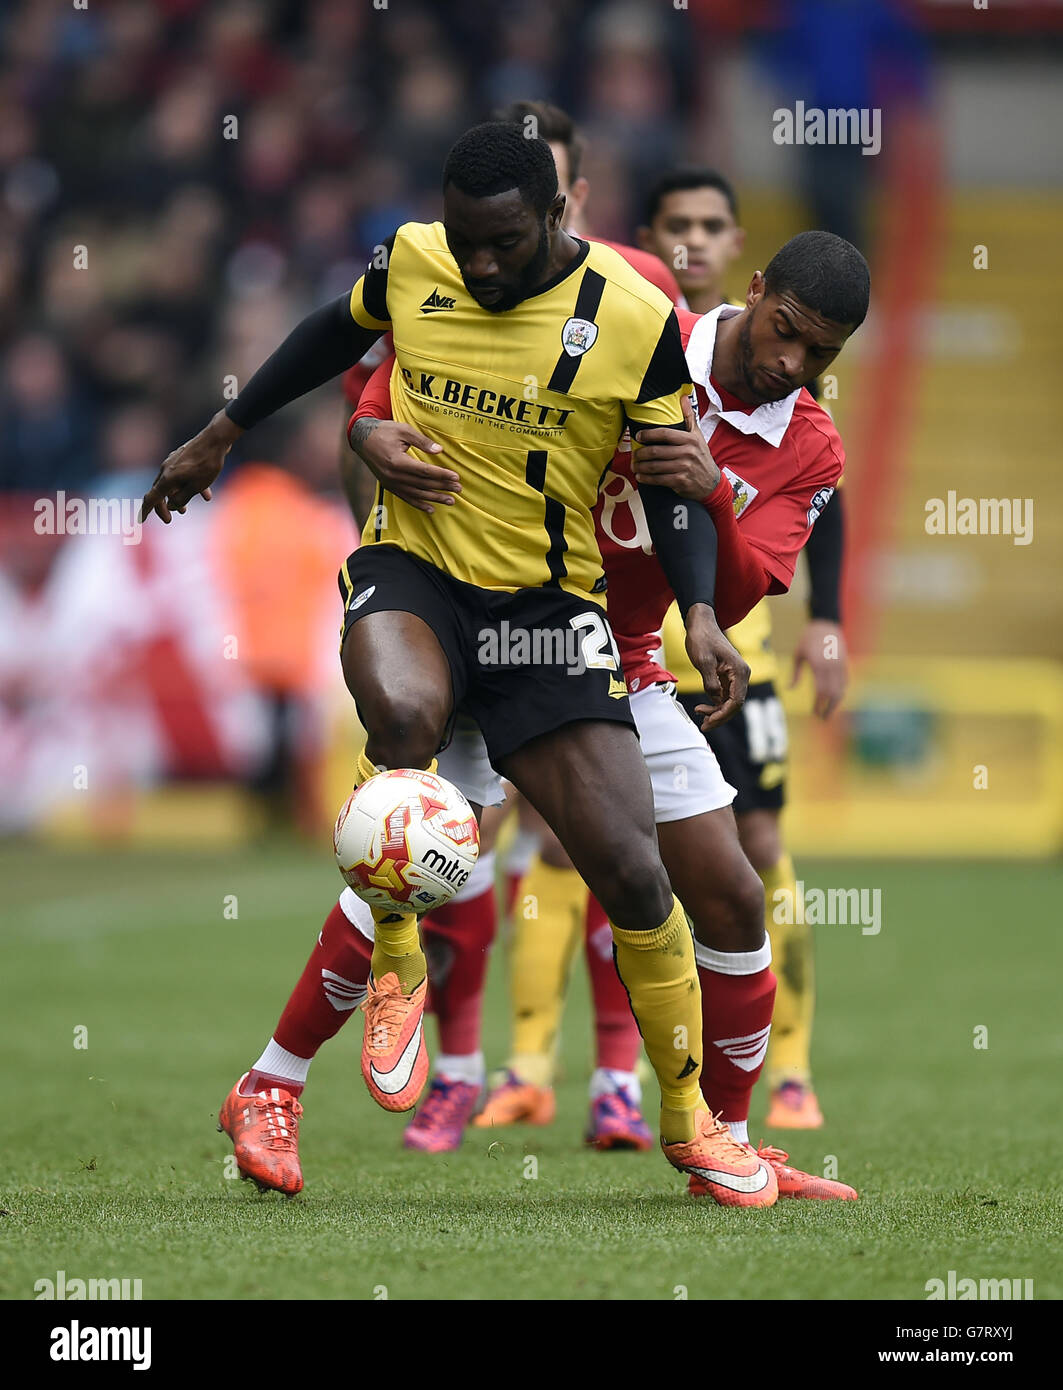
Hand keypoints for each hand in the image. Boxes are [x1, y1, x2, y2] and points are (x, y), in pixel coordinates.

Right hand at [140, 409, 242, 523]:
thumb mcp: (196, 486)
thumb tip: (171, 506)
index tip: (141, 520)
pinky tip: (206, 495)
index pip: (152, 498)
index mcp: (167, 478)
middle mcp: (166, 469)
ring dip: (176, 498)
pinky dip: (190, 486)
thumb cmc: (207, 464)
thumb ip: (182, 498)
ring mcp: (173, 462)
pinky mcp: (182, 457)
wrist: (216, 439)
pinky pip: (182, 475)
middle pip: (160, 491)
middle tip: (169, 519)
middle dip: (164, 507)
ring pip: (172, 484)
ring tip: (184, 510)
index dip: (146, 510)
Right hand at [350, 418, 458, 513]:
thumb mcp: (403, 430)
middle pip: (423, 484)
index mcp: (398, 461)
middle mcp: (394, 475)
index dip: (442, 475)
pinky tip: (431, 509)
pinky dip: (419, 504)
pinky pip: (406, 498)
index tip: (456, 477)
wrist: (362, 439)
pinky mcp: (389, 486)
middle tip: (459, 489)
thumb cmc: (385, 431)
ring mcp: (391, 483)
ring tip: (451, 501)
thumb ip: (422, 441)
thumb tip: (439, 450)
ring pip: (417, 494)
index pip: (425, 471)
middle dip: (443, 487)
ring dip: (435, 498)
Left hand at [632, 394, 719, 498]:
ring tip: (635, 465)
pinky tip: (641, 477)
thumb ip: (689, 417)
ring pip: (655, 466)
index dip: (648, 434)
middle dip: (641, 453)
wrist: (712, 482)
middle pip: (656, 451)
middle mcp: (687, 453)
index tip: (638, 436)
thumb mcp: (698, 436)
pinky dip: (646, 479)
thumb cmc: (701, 457)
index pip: (665, 433)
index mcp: (690, 440)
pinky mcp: (680, 481)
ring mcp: (684, 468)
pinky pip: (658, 479)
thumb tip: (683, 397)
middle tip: (634, 454)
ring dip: (641, 467)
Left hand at [684, 603, 749, 730]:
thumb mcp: (703, 661)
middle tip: (704, 725)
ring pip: (730, 702)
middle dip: (720, 716)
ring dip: (717, 711)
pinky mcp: (727, 677)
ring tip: (700, 715)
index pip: (736, 700)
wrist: (700, 624)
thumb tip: (715, 698)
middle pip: (735, 704)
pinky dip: (715, 704)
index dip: (723, 713)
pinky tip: (703, 708)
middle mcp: (741, 675)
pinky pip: (725, 696)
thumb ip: (710, 682)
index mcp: (739, 671)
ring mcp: (735, 676)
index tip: (708, 720)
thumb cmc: (702, 639)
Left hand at [791, 619, 847, 718]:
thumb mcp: (798, 655)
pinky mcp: (845, 663)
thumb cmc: (807, 640)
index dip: (818, 704)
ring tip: (828, 712)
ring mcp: (840, 664)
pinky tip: (834, 700)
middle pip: (832, 692)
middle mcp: (830, 665)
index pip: (819, 690)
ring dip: (835, 703)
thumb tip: (789, 689)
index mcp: (817, 663)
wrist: (826, 624)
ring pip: (841, 689)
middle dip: (827, 708)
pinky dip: (841, 692)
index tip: (814, 713)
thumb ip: (795, 673)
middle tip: (822, 718)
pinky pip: (845, 681)